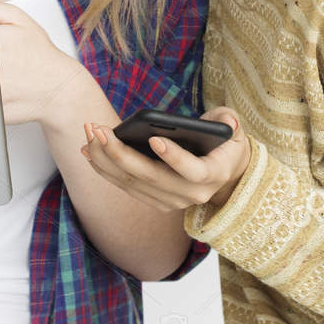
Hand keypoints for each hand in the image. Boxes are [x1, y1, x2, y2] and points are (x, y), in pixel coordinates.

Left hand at [81, 107, 250, 212]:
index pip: (193, 171)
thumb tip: (226, 122)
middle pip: (151, 177)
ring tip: (89, 135)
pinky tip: (90, 150)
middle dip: (120, 153)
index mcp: (212, 175)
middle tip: (98, 130)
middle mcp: (191, 194)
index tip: (154, 138)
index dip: (174, 157)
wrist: (224, 174)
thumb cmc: (225, 144)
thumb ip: (230, 121)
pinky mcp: (155, 201)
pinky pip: (126, 186)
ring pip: (133, 183)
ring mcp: (172, 201)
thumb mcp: (234, 130)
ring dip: (106, 159)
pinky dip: (105, 169)